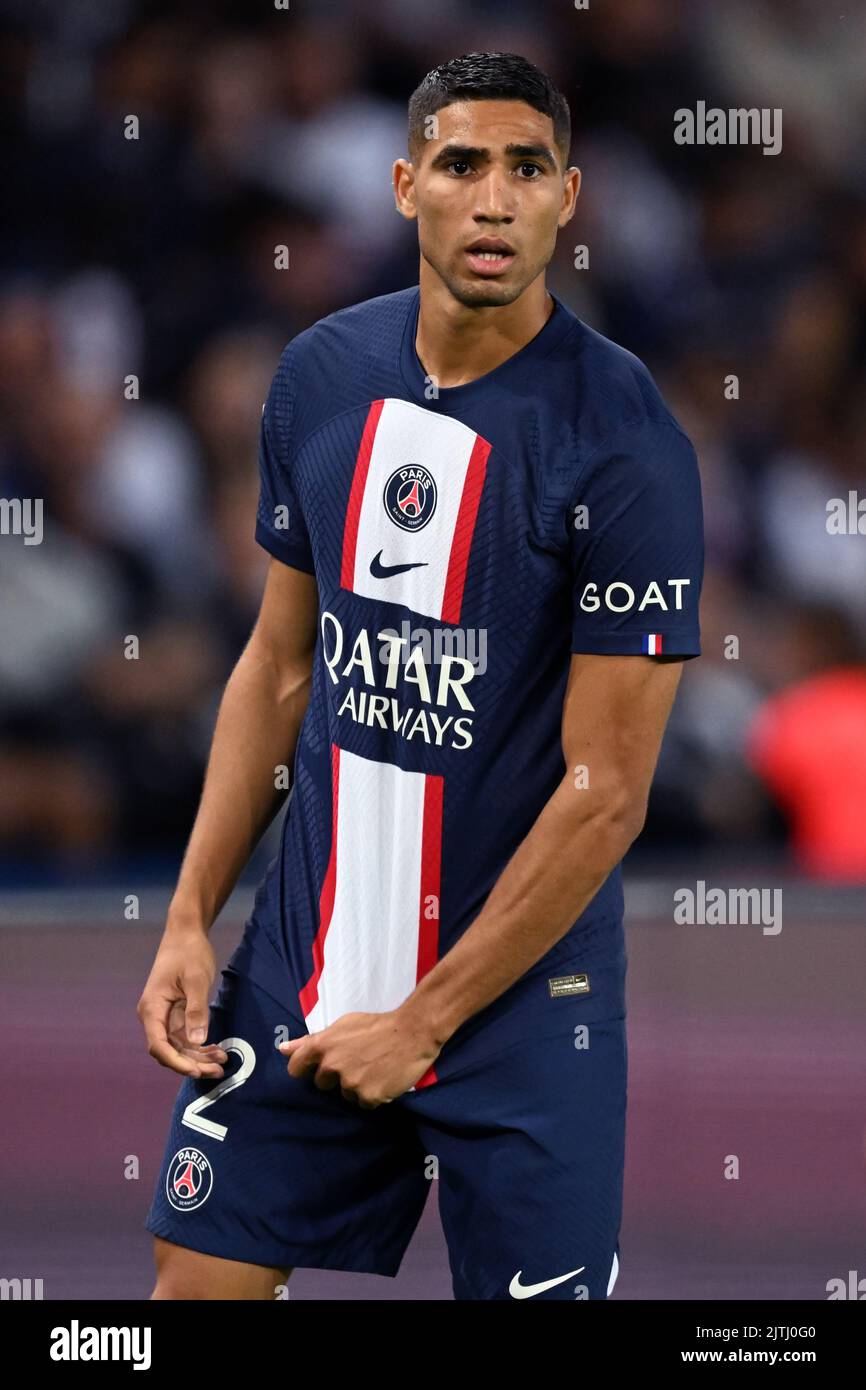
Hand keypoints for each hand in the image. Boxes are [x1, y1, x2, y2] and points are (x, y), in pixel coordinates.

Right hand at [137, 922, 228, 1078]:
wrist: (186, 933)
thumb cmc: (189, 952)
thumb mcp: (196, 980)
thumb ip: (196, 1010)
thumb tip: (196, 1042)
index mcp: (152, 1008)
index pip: (159, 1045)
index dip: (176, 1062)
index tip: (196, 1070)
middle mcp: (154, 1016)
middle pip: (169, 1050)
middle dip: (192, 1063)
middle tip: (217, 1071)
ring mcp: (165, 1016)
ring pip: (178, 1047)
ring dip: (198, 1057)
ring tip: (221, 1063)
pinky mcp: (176, 1014)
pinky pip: (185, 1037)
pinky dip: (200, 1045)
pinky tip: (216, 1051)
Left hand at [278, 1007, 441, 1107]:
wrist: (413, 1031)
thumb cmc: (377, 1025)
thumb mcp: (343, 1025)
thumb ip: (311, 1040)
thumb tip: (283, 1049)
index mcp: (323, 1045)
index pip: (295, 1067)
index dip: (304, 1069)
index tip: (314, 1067)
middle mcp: (333, 1066)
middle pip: (321, 1083)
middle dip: (335, 1076)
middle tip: (356, 1062)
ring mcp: (350, 1083)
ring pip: (344, 1094)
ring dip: (356, 1086)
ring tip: (373, 1068)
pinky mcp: (369, 1097)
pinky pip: (364, 1103)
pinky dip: (373, 1094)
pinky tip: (383, 1079)